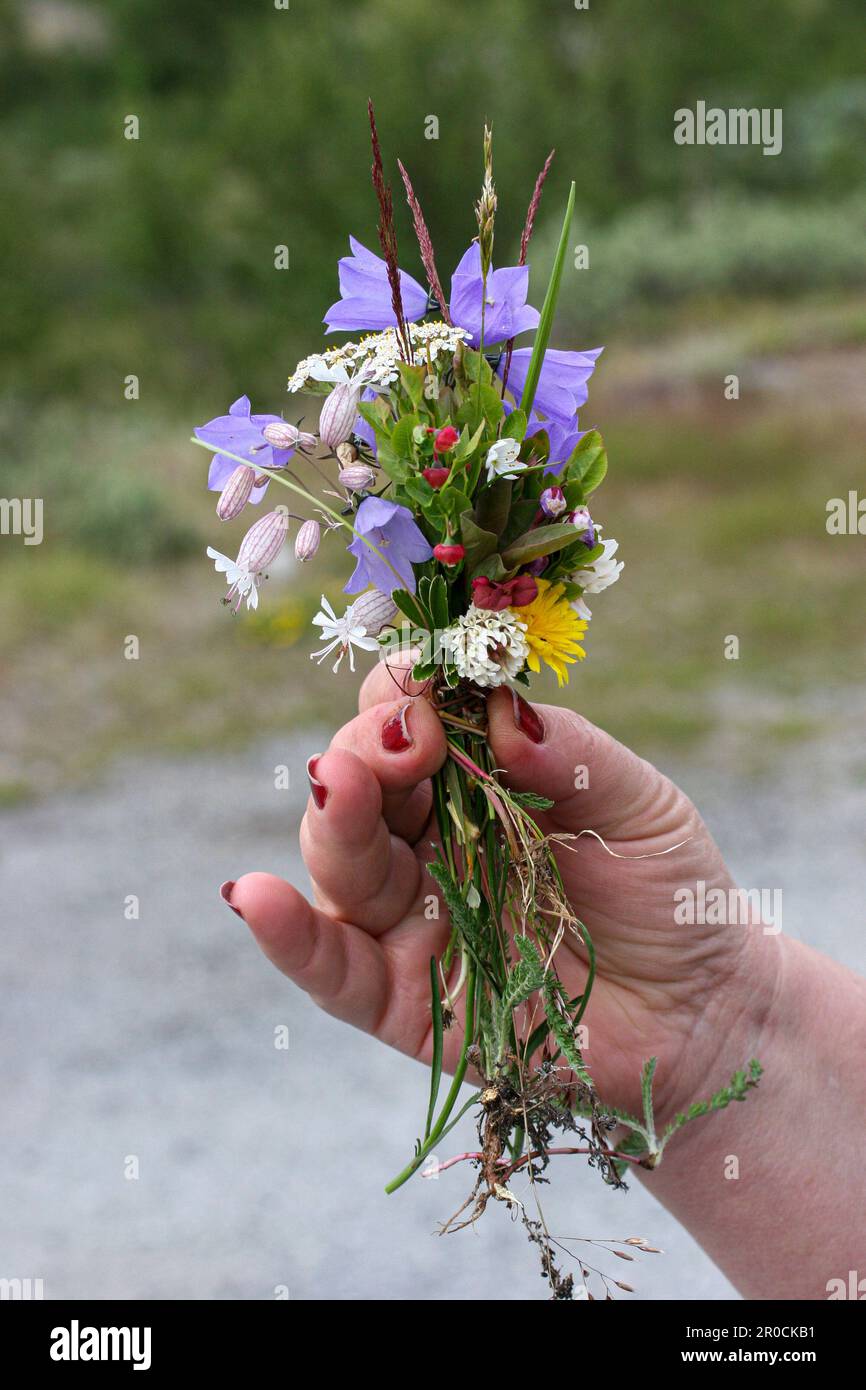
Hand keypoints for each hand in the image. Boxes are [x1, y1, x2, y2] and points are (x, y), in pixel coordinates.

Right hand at [222, 658, 777, 1124]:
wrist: (702, 1014)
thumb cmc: (668, 896)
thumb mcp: (641, 805)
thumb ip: (572, 754)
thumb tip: (498, 708)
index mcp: (475, 782)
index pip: (410, 717)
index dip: (408, 692)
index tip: (434, 684)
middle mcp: (428, 840)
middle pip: (362, 781)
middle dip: (369, 749)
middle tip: (408, 742)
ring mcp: (410, 919)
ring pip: (339, 862)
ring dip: (330, 818)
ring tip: (340, 783)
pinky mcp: (402, 1000)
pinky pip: (331, 968)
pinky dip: (287, 936)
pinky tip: (254, 897)